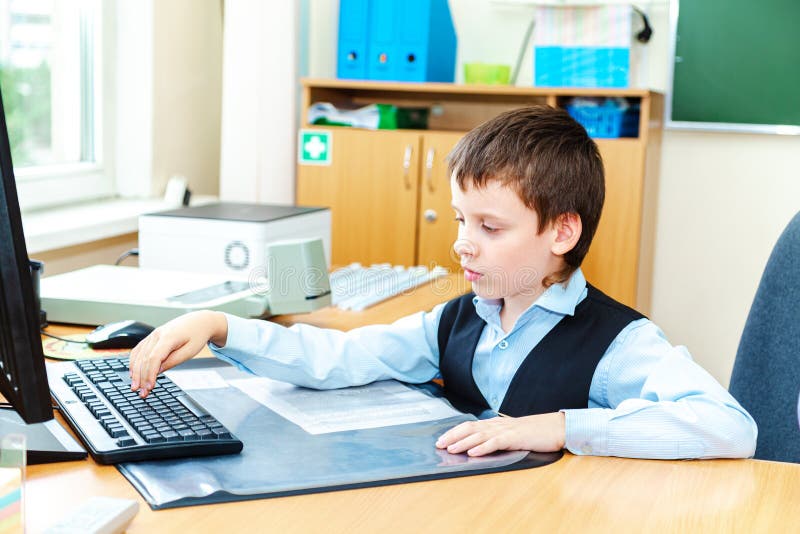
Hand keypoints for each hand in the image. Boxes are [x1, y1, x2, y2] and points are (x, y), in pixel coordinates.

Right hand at [128, 310, 227, 397]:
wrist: (199, 321)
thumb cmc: (197, 335)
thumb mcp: (190, 351)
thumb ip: (173, 361)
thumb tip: (157, 371)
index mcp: (168, 337)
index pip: (154, 358)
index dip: (149, 374)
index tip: (149, 387)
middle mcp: (157, 334)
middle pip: (144, 358)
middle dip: (141, 378)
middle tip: (142, 393)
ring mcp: (153, 335)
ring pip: (138, 355)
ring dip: (135, 372)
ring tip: (135, 387)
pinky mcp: (151, 337)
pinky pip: (138, 350)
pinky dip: (134, 362)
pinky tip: (133, 372)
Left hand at [435, 412, 565, 456]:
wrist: (555, 428)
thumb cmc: (533, 433)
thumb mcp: (510, 434)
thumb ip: (495, 438)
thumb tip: (477, 446)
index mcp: (495, 424)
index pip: (469, 426)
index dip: (454, 432)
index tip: (441, 440)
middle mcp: (497, 425)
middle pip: (470, 428)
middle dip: (453, 436)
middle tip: (439, 445)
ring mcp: (506, 430)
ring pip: (480, 435)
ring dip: (464, 442)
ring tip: (452, 449)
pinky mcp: (516, 437)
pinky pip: (496, 442)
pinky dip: (484, 447)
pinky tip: (474, 453)